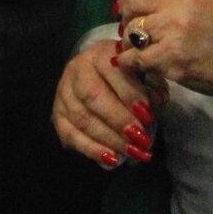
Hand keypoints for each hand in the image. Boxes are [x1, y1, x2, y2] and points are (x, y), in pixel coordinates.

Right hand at [53, 26, 161, 168]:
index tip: (148, 115)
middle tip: (141, 139)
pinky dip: (91, 149)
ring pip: (81, 118)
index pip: (111, 72)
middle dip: (118, 120)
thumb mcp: (143, 74)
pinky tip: (112, 159)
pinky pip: (70, 135)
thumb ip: (151, 86)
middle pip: (91, 96)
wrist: (99, 75)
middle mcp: (76, 70)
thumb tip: (155, 104)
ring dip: (109, 139)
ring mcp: (63, 93)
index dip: (129, 94)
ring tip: (133, 152)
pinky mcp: (57, 114)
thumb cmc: (127, 76)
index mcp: (99, 54)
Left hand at [117, 0, 212, 100]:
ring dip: (133, 41)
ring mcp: (173, 30)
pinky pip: (136, 58)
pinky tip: (139, 63)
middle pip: (131, 3)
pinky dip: (133, 62)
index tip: (136, 8)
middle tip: (136, 28)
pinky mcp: (172, 60)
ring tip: (143, 47)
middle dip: (129, 16)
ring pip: (131, 32)